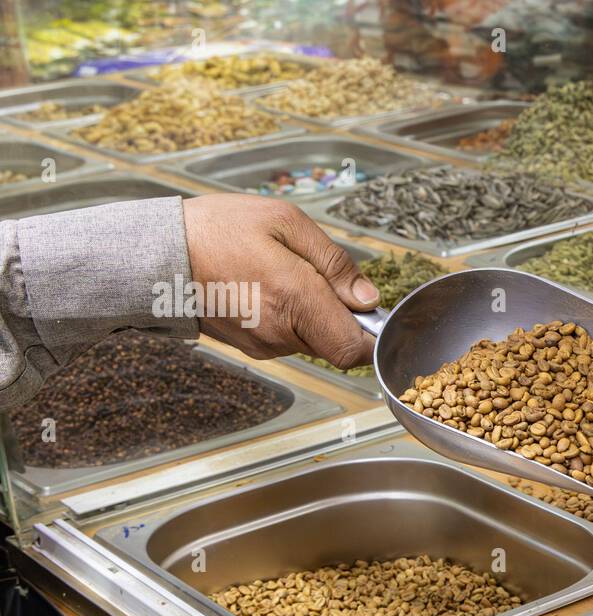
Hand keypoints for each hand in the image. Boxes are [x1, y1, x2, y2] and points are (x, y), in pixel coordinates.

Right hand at [182, 194, 378, 366]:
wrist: (155, 255)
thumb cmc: (218, 229)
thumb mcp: (284, 222)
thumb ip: (334, 262)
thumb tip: (368, 299)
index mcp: (294, 300)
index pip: (354, 348)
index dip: (371, 333)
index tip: (365, 307)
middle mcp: (280, 334)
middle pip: (337, 344)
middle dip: (341, 316)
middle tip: (316, 277)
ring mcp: (263, 346)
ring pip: (314, 342)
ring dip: (315, 316)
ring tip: (283, 276)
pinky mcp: (250, 348)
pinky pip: (289, 340)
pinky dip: (292, 319)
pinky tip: (267, 289)